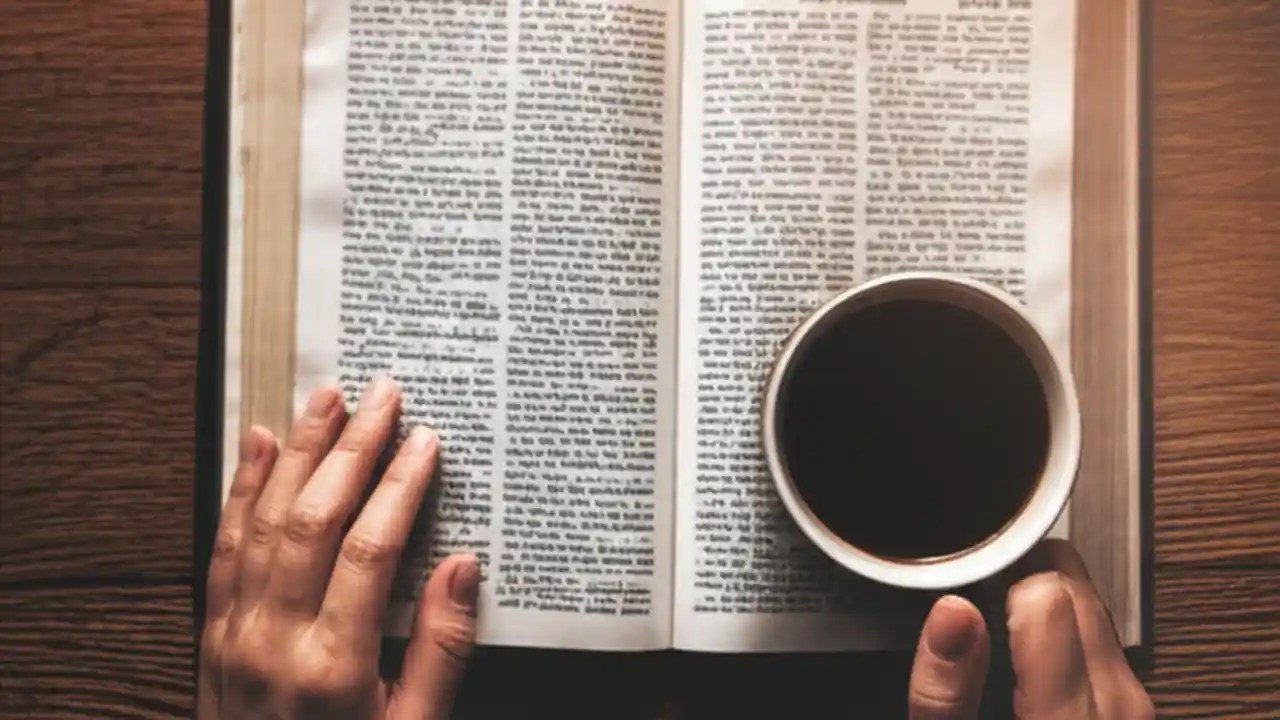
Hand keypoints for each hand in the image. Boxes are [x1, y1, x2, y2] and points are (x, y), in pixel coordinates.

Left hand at [199, 379, 479, 718]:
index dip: (400, 487)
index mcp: (334, 667)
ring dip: (295, 453)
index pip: (370, 549)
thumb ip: (440, 651)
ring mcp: (234, 635)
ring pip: (263, 521)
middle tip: (384, 394)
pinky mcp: (213, 635)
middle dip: (351, 448)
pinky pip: (223, 548)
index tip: (427, 439)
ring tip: (326, 400)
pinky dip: (240, 490)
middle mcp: (275, 640)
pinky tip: (256, 446)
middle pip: (313, 519)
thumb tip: (462, 567)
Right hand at [907, 540, 1153, 718]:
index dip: (996, 579)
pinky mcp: (1134, 704)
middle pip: (1075, 586)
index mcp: (1069, 714)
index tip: (965, 593)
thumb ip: (943, 695)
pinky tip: (1025, 657)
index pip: (1049, 589)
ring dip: (1043, 602)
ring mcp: (1134, 703)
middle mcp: (1118, 701)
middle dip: (1020, 583)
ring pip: (1091, 603)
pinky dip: (1063, 630)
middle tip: (974, 608)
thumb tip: (951, 612)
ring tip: (995, 632)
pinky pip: (1101, 635)